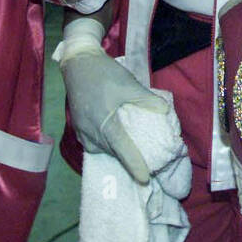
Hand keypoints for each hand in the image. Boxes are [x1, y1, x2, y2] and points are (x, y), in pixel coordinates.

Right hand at [55, 18, 169, 183]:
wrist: (78, 63)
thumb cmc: (103, 73)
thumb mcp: (129, 84)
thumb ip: (146, 99)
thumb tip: (164, 111)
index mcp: (105, 123)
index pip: (122, 150)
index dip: (134, 165)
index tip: (145, 179)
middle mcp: (90, 131)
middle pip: (111, 152)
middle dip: (126, 161)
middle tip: (144, 166)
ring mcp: (81, 130)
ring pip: (100, 150)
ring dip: (114, 153)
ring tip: (129, 154)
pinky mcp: (77, 126)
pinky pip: (91, 144)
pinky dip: (103, 146)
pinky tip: (112, 141)